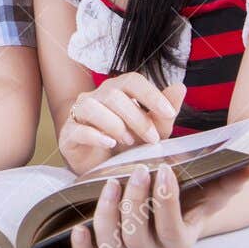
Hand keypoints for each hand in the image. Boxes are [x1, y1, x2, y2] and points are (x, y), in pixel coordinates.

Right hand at [60, 75, 184, 174]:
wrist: (102, 166)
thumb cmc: (127, 144)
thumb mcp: (152, 131)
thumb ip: (163, 113)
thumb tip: (180, 87)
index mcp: (117, 91)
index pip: (132, 81)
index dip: (151, 94)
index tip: (169, 112)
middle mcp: (96, 97)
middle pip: (113, 94)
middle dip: (137, 118)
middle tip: (151, 139)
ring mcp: (78, 114)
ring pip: (92, 107)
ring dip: (115, 124)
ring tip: (128, 141)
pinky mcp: (68, 134)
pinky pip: (78, 129)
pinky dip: (96, 135)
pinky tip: (110, 143)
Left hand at [71, 162, 248, 247]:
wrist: (168, 213)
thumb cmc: (188, 199)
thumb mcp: (208, 191)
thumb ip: (227, 181)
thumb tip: (248, 169)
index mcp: (179, 242)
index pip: (172, 227)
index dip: (167, 200)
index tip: (166, 170)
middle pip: (138, 235)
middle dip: (136, 201)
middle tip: (138, 169)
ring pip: (112, 244)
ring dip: (108, 214)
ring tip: (111, 183)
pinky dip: (84, 247)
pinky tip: (79, 228)